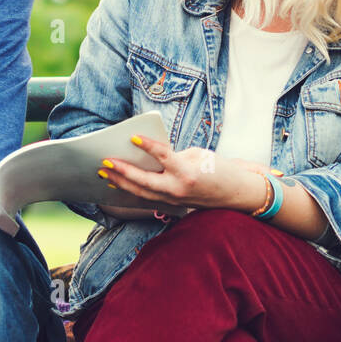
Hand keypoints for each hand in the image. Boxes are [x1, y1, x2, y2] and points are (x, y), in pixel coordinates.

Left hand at [98, 134, 279, 212]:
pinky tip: (118, 184)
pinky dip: (132, 191)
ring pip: (141, 193)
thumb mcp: (198, 155)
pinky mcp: (173, 204)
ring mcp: (174, 200)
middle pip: (144, 182)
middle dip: (122, 172)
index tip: (133, 137)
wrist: (236, 193)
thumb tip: (149, 155)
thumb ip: (173, 155)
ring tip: (104, 173)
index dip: (148, 146)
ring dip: (121, 183)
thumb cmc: (219, 169)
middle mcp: (178, 189)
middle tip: (104, 161)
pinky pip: (148, 198)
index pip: (163, 156)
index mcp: (187, 172)